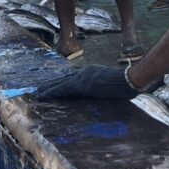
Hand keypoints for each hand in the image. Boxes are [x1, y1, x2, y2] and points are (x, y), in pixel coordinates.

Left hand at [35, 65, 160, 101]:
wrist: (131, 79)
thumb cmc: (128, 83)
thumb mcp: (115, 85)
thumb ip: (107, 88)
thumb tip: (107, 94)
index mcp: (92, 73)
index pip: (74, 78)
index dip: (63, 82)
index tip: (55, 85)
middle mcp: (85, 73)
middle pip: (65, 79)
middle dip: (52, 84)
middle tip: (40, 89)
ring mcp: (83, 78)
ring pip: (61, 84)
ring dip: (49, 88)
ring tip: (38, 93)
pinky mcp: (82, 85)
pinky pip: (63, 89)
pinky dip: (52, 92)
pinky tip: (43, 96)